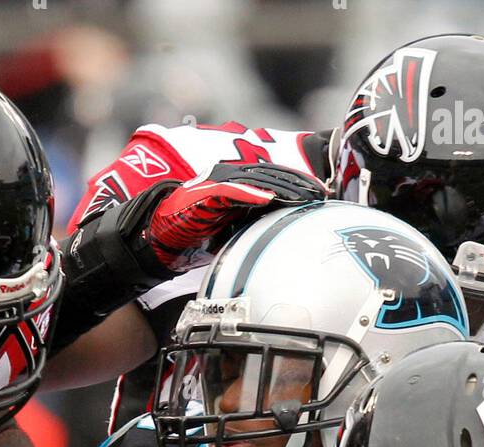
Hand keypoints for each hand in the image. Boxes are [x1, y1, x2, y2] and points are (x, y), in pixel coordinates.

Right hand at [143, 162, 325, 272]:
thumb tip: (276, 233)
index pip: (273, 179)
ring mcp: (218, 182)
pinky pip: (232, 192)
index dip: (297, 183)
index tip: (321, 192)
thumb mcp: (231, 228)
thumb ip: (251, 223)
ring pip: (256, 180)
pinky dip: (250, 195)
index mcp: (238, 183)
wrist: (161, 233)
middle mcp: (230, 177)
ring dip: (281, 187)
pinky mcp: (206, 193)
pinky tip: (268, 199)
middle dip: (297, 183)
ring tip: (303, 195)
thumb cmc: (194, 233)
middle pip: (270, 175)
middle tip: (322, 192)